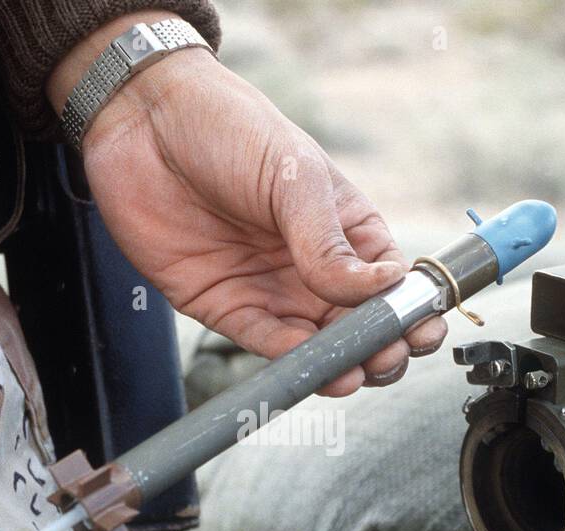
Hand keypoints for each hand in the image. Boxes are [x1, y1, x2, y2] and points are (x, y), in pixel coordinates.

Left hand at [48, 16, 446, 395]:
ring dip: (340, 364)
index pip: (391, 283)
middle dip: (380, 347)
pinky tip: (311, 365)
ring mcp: (271, 288)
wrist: (143, 122)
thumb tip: (382, 288)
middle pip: (360, 324)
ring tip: (354, 374)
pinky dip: (291, 360)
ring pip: (317, 344)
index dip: (410, 310)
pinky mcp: (225, 305)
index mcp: (346, 228)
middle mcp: (313, 265)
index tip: (421, 330)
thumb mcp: (294, 177)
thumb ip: (330, 242)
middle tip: (386, 357)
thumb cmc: (230, 129)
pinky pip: (266, 343)